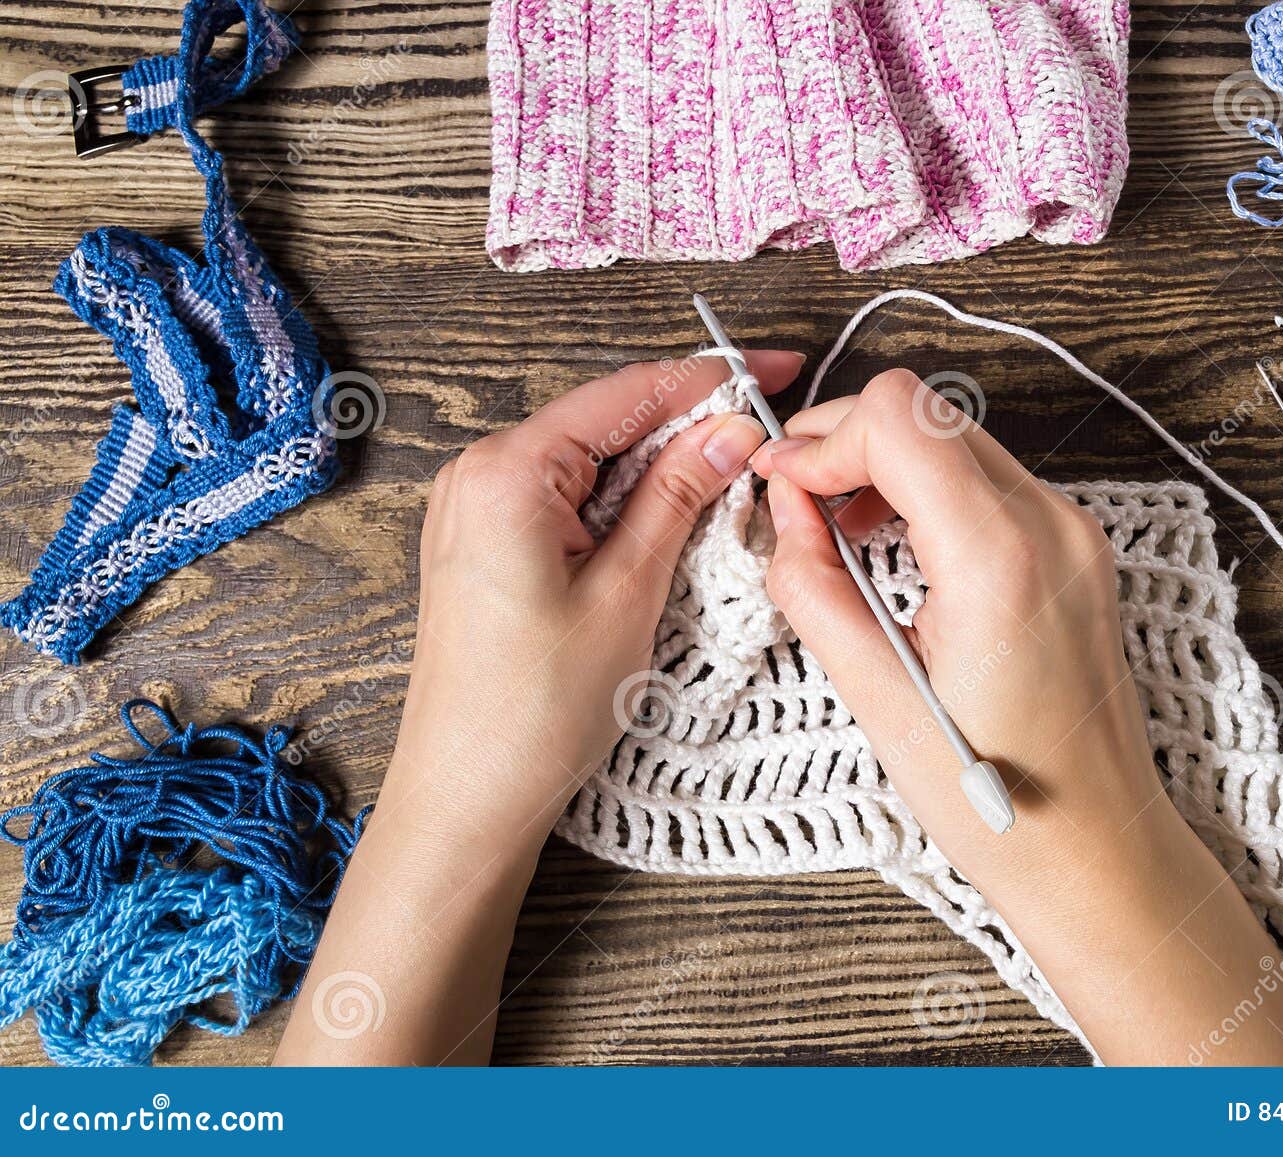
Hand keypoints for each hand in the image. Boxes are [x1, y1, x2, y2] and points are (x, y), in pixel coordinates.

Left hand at [277, 351, 798, 1064]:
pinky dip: (621, 501)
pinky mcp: (483, 544)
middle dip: (689, 423)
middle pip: (606, 421)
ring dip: (659, 467)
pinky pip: (565, 497)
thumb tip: (731, 430)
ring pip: (589, 460)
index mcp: (508, 471)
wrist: (466, 797)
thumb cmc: (537, 708)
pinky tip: (670, 517)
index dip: (710, 379)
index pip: (627, 394)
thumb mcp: (628, 592)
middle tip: (766, 434)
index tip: (777, 369)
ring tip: (732, 480)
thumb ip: (678, 497)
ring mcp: (474, 508)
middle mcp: (479, 473)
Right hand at [751, 369, 1164, 905]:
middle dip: (846, 440)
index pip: (900, 419)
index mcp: (1000, 559)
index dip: (822, 438)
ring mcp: (1075, 532)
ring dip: (885, 461)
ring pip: (957, 435)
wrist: (1095, 846)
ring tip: (837, 527)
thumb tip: (785, 513)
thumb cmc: (1000, 797)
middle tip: (792, 497)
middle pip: (927, 410)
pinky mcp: (1078, 548)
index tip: (781, 483)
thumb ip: (815, 588)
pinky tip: (892, 541)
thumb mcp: (877, 697)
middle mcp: (1052, 526)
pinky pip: (988, 478)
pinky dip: (927, 488)